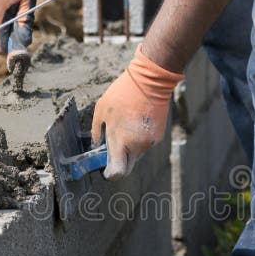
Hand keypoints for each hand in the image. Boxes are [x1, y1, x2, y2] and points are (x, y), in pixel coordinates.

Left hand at [91, 45, 183, 179]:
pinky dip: (139, 139)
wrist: (150, 81)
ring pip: (136, 155)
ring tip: (126, 127)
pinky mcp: (159, 136)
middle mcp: (137, 146)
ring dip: (129, 148)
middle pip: (127, 166)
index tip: (105, 170)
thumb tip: (96, 145)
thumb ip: (96, 131)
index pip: (117, 172)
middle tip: (112, 151)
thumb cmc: (122, 94)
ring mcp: (150, 142)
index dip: (110, 174)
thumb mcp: (101, 110)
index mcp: (121, 141)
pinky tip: (136, 122)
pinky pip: (145, 144)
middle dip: (119, 163)